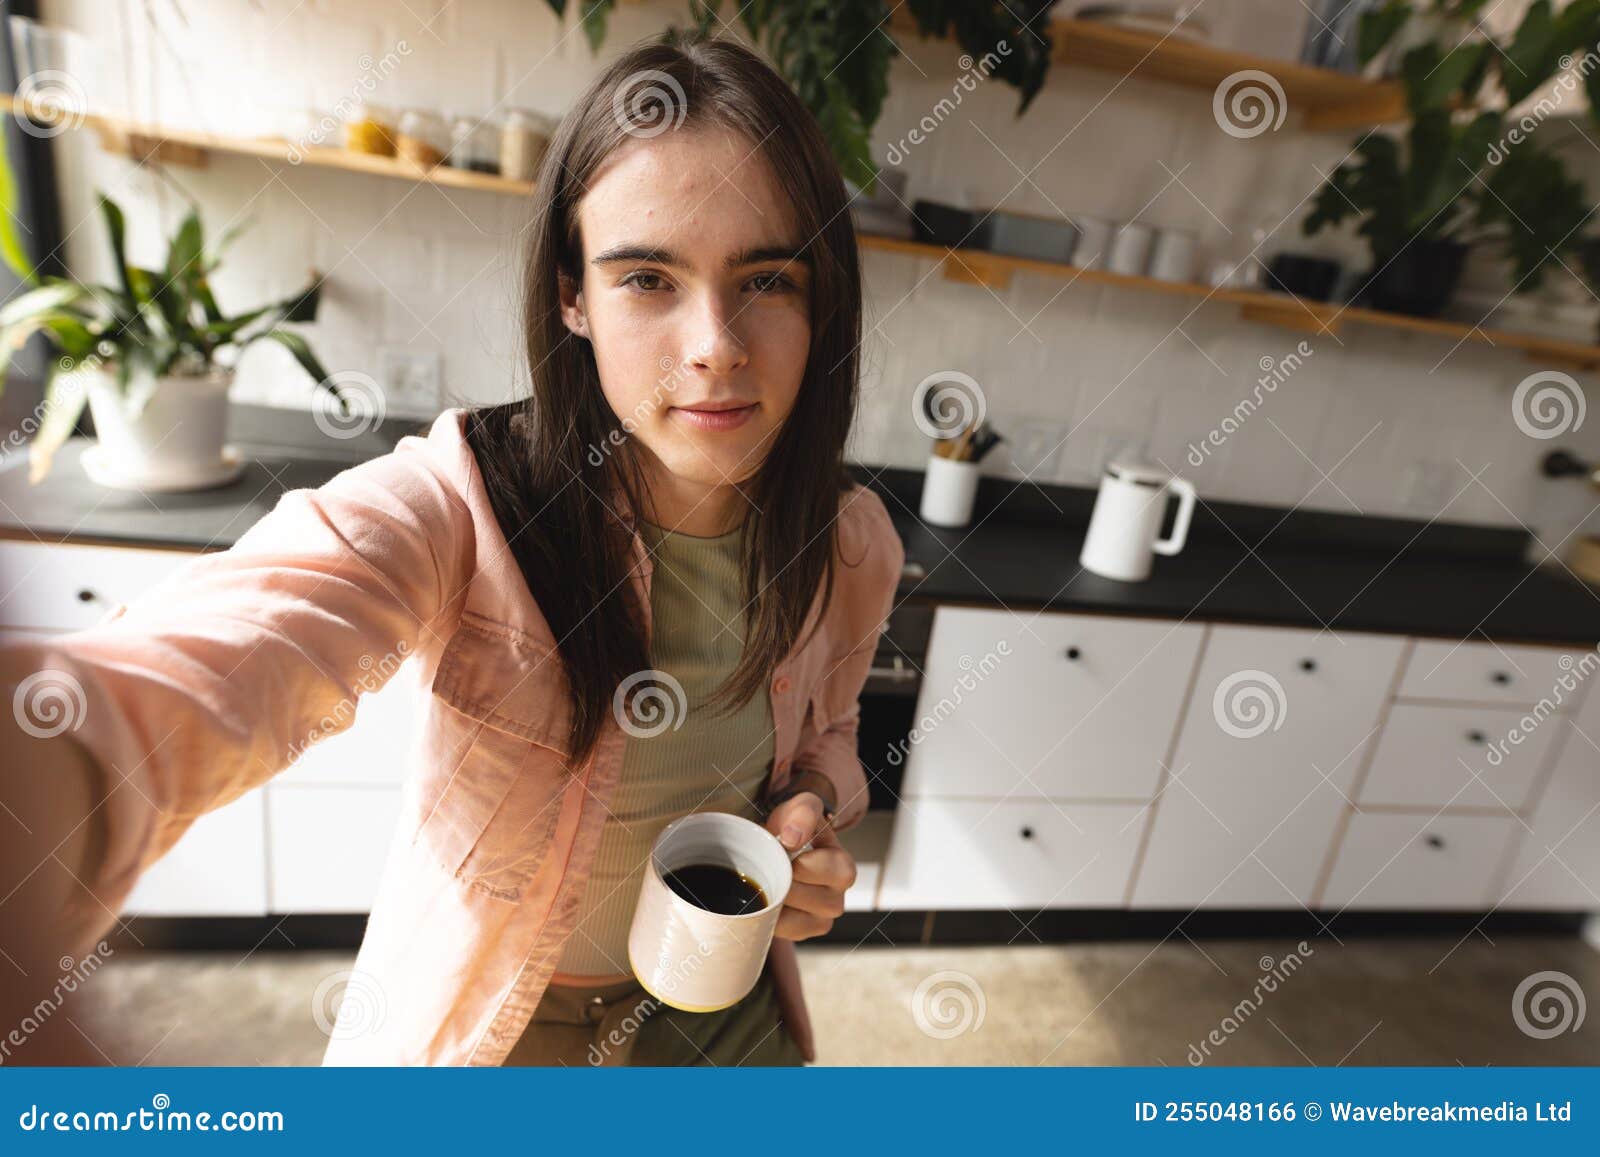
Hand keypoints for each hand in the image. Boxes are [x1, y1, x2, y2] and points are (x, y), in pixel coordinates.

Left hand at [765, 790, 854, 940]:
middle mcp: (837, 900)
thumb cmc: (797, 826)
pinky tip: (769, 896)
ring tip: (769, 878)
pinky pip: (779, 931)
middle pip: (795, 895)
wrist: (786, 843)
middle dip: (776, 876)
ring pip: (787, 918)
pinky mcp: (802, 933)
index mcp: (843, 869)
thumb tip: (792, 839)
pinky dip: (767, 914)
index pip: (806, 869)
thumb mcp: (803, 807)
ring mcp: (821, 920)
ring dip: (770, 896)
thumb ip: (803, 813)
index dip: (786, 857)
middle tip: (770, 863)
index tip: (780, 847)